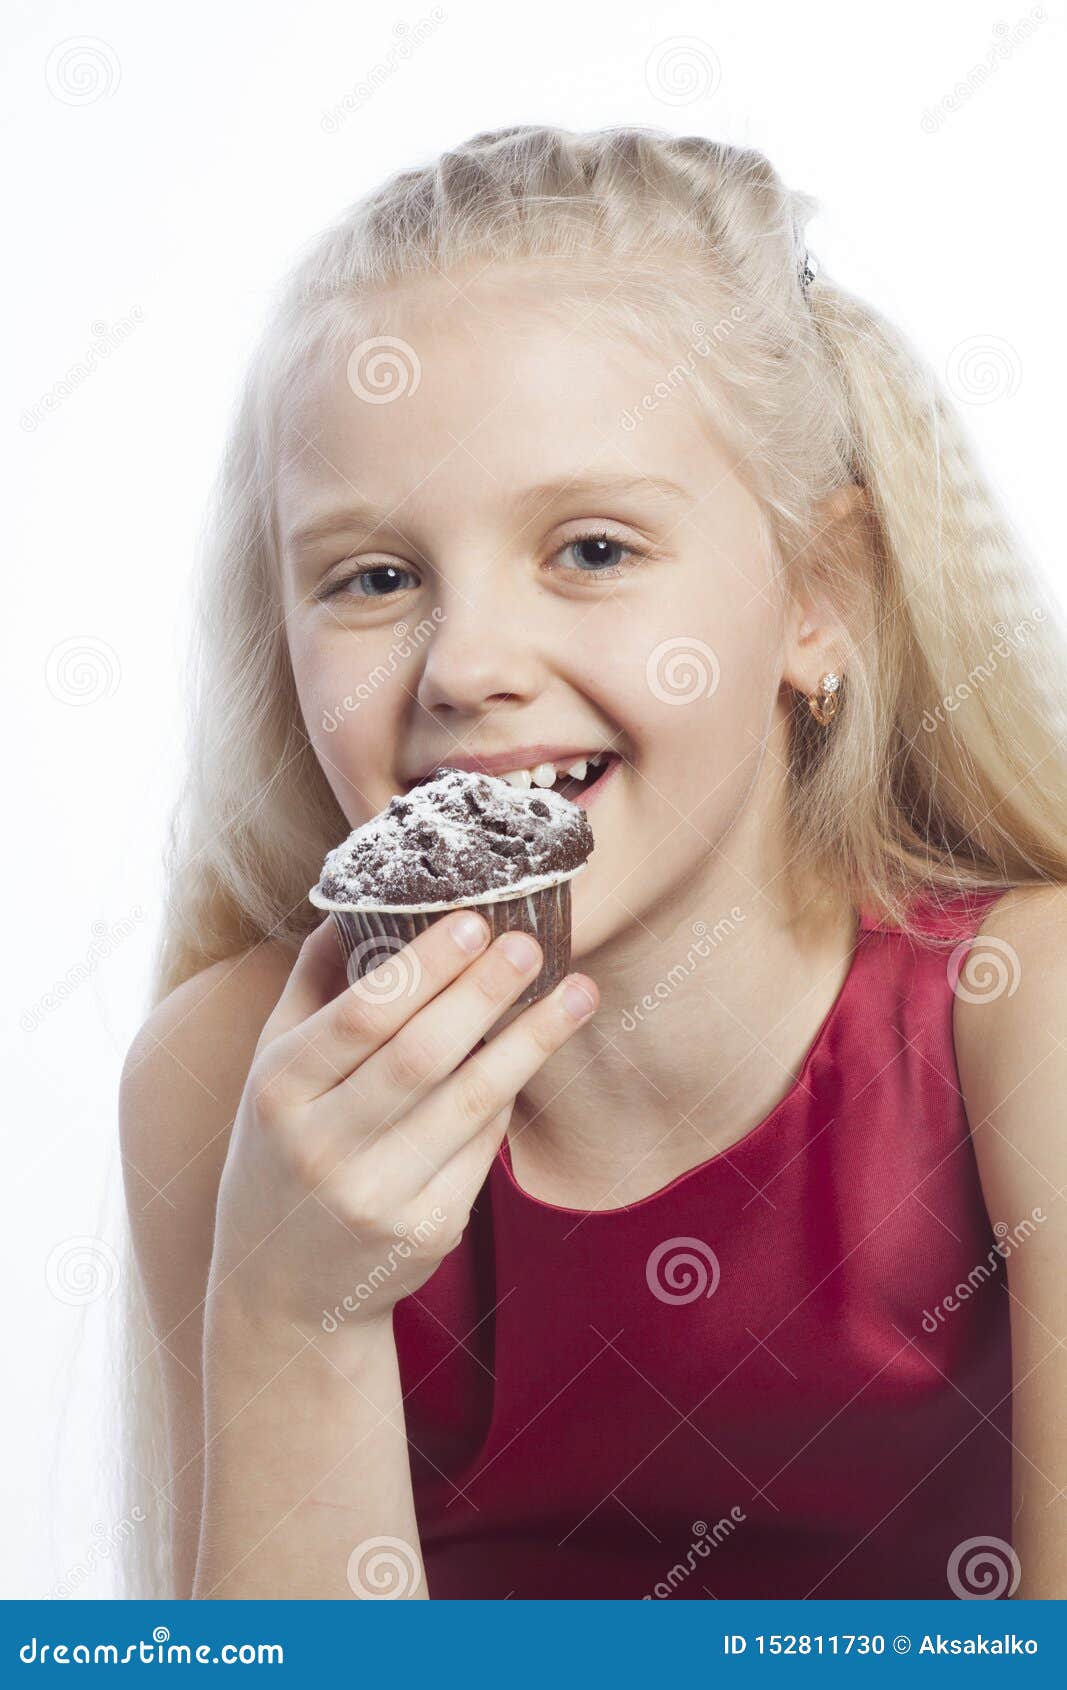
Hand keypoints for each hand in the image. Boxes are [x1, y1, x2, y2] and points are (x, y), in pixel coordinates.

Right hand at [207, 912, 597, 1347]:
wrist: (280, 1288)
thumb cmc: (282, 1149)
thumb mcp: (271, 1070)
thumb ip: (313, 987)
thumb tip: (362, 899)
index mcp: (278, 1092)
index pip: (360, 1019)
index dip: (423, 968)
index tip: (474, 920)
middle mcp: (323, 1148)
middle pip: (420, 1057)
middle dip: (483, 993)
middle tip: (531, 943)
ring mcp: (377, 1196)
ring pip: (470, 1103)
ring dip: (531, 1041)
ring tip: (578, 991)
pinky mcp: (427, 1230)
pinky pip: (485, 1146)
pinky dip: (510, 1093)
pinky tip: (536, 1049)